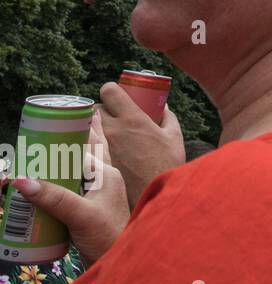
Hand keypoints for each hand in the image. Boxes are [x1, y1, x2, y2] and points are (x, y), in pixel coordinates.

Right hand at [8, 114, 129, 265]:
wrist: (118, 264)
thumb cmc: (109, 238)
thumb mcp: (80, 215)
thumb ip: (54, 198)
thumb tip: (20, 179)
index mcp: (106, 174)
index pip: (85, 145)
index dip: (69, 132)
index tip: (55, 116)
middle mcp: (101, 180)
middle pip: (77, 155)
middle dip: (59, 144)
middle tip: (38, 132)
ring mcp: (93, 195)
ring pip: (70, 172)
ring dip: (52, 165)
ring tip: (32, 157)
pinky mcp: (84, 210)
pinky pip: (65, 190)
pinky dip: (50, 185)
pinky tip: (38, 185)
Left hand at [97, 82, 185, 208]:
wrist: (151, 193)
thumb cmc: (166, 165)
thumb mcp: (174, 137)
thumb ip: (168, 118)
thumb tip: (162, 107)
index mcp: (133, 118)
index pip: (109, 90)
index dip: (111, 90)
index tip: (115, 96)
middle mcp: (114, 128)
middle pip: (96, 107)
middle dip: (102, 110)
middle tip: (111, 117)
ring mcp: (101, 145)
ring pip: (87, 126)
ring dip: (93, 127)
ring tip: (103, 134)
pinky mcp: (94, 161)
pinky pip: (86, 145)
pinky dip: (89, 144)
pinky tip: (96, 150)